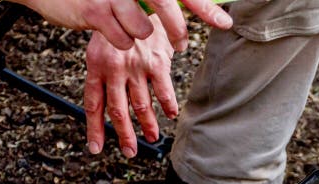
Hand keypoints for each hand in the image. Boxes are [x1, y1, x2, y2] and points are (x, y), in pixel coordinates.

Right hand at [12, 0, 231, 51]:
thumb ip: (161, 0)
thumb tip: (202, 8)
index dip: (203, 7)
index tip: (223, 22)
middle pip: (166, 4)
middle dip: (177, 29)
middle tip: (181, 44)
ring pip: (143, 29)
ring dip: (138, 34)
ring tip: (126, 26)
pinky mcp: (95, 12)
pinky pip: (122, 39)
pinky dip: (120, 40)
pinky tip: (108, 28)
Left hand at [84, 17, 177, 157]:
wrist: (141, 4)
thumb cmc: (122, 27)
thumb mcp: (104, 47)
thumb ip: (105, 73)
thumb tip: (106, 103)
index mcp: (96, 65)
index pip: (93, 103)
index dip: (95, 129)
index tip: (96, 148)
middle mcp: (114, 68)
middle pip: (117, 110)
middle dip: (124, 135)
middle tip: (130, 151)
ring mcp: (135, 66)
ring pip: (140, 104)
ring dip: (148, 124)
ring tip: (152, 137)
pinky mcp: (155, 62)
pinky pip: (163, 91)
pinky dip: (167, 105)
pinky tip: (171, 115)